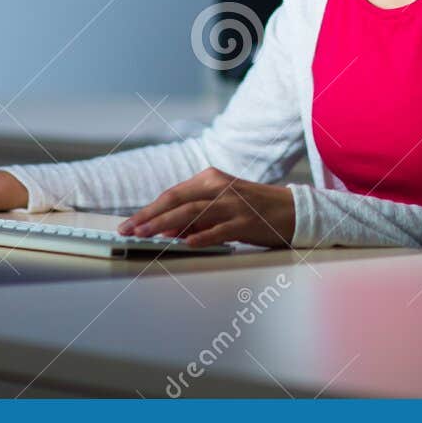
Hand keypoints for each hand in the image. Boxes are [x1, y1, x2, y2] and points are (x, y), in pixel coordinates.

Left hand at [118, 167, 294, 248]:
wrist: (293, 210)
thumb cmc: (253, 209)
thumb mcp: (221, 206)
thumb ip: (195, 216)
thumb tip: (165, 231)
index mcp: (211, 179)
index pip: (172, 194)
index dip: (149, 209)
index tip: (130, 223)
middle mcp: (220, 187)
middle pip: (177, 200)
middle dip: (149, 216)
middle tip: (129, 230)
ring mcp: (234, 204)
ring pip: (193, 212)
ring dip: (166, 225)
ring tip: (147, 236)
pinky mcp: (247, 221)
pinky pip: (220, 229)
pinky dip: (202, 236)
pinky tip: (186, 243)